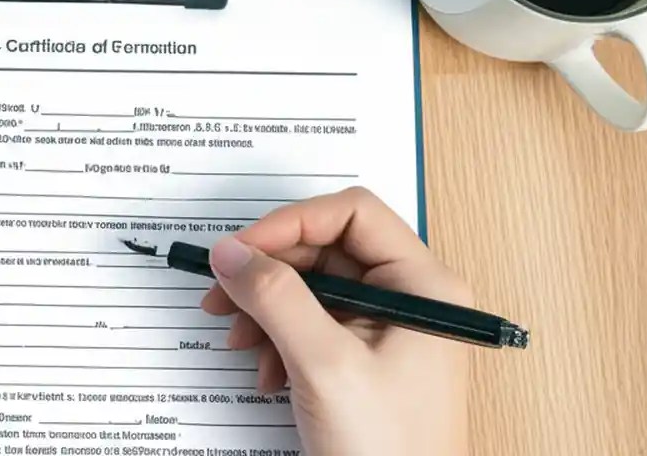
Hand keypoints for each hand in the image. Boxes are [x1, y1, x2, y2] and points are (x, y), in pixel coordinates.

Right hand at [201, 187, 471, 455]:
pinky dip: (278, 339)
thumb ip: (276, 298)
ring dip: (267, 310)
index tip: (242, 249)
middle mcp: (409, 296)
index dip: (291, 223)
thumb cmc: (389, 450)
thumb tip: (231, 251)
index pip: (352, 214)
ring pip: (311, 286)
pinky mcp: (365, 355)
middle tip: (223, 293)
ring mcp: (387, 327)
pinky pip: (311, 322)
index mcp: (423, 284)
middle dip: (269, 273)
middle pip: (325, 249)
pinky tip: (266, 371)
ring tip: (240, 341)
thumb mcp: (324, 363)